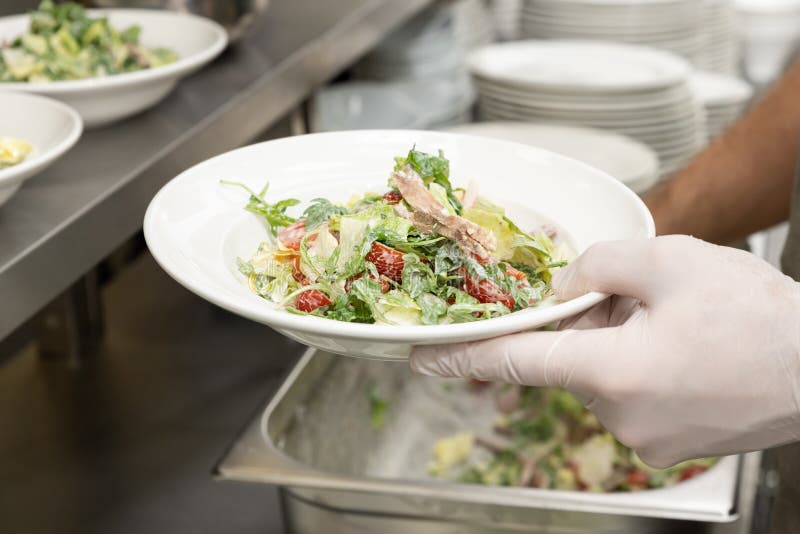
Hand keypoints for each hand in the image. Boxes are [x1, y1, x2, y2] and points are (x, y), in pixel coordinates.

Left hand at [411, 236, 799, 467]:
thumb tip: (562, 286)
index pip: (517, 363)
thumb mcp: (670, 260)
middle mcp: (620, 416)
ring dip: (619, 345)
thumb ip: (597, 265)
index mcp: (612, 372)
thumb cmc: (757, 316)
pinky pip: (629, 397)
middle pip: (571, 359)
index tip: (423, 359)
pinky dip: (639, 368)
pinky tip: (683, 350)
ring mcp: (645, 438)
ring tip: (677, 325)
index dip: (464, 357)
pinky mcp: (666, 445)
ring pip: (602, 376)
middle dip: (590, 326)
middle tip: (640, 301)